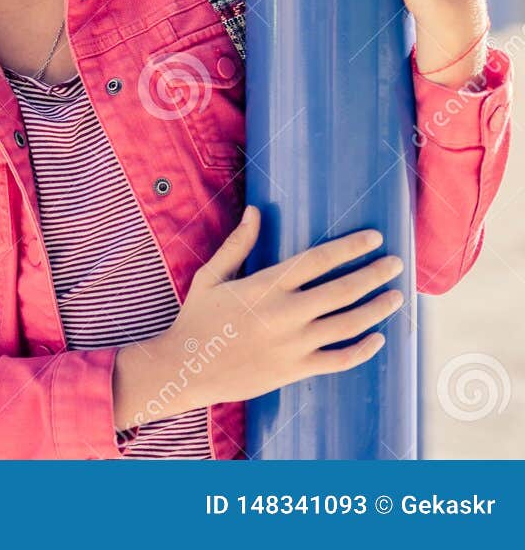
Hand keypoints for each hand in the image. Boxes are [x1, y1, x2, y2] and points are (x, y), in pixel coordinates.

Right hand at [112, 207, 402, 428]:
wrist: (185, 368)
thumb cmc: (197, 318)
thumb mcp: (211, 276)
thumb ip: (237, 245)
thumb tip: (255, 212)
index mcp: (266, 286)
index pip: (319, 259)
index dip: (351, 246)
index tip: (374, 237)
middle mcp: (286, 313)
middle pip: (343, 290)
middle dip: (375, 274)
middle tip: (397, 264)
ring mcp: (294, 344)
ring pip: (349, 324)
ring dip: (378, 309)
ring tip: (397, 296)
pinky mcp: (296, 370)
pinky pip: (340, 360)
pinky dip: (364, 350)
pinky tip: (378, 339)